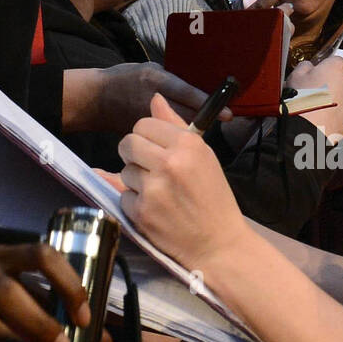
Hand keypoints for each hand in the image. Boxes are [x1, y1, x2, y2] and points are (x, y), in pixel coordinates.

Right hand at [90, 62, 231, 130]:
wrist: (97, 99)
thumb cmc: (127, 79)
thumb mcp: (150, 70)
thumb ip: (172, 81)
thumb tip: (199, 91)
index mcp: (155, 80)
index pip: (186, 93)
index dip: (208, 104)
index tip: (228, 114)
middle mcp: (152, 99)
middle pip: (186, 114)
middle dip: (205, 120)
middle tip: (223, 120)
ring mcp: (147, 119)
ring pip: (177, 128)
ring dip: (192, 131)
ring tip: (205, 131)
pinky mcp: (142, 134)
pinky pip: (165, 138)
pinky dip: (176, 139)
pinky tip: (185, 141)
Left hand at [117, 94, 247, 269]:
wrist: (219, 243)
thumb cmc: (213, 198)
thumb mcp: (203, 156)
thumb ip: (175, 126)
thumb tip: (155, 98)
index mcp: (188, 144)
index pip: (144, 124)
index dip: (146, 137)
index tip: (156, 149)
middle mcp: (169, 162)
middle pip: (127, 143)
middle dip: (134, 155)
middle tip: (151, 169)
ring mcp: (154, 188)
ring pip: (124, 170)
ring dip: (136, 180)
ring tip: (160, 193)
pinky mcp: (142, 212)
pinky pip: (123, 196)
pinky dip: (135, 203)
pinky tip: (156, 209)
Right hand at [286, 55, 342, 140]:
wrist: (308, 130)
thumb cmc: (302, 103)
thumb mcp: (295, 75)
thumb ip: (305, 66)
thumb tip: (307, 67)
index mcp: (336, 67)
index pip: (334, 61)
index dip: (323, 67)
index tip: (315, 74)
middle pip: (340, 79)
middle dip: (329, 84)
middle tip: (312, 92)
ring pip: (342, 96)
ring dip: (332, 99)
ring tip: (314, 107)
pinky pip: (342, 111)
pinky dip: (334, 113)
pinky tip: (319, 117)